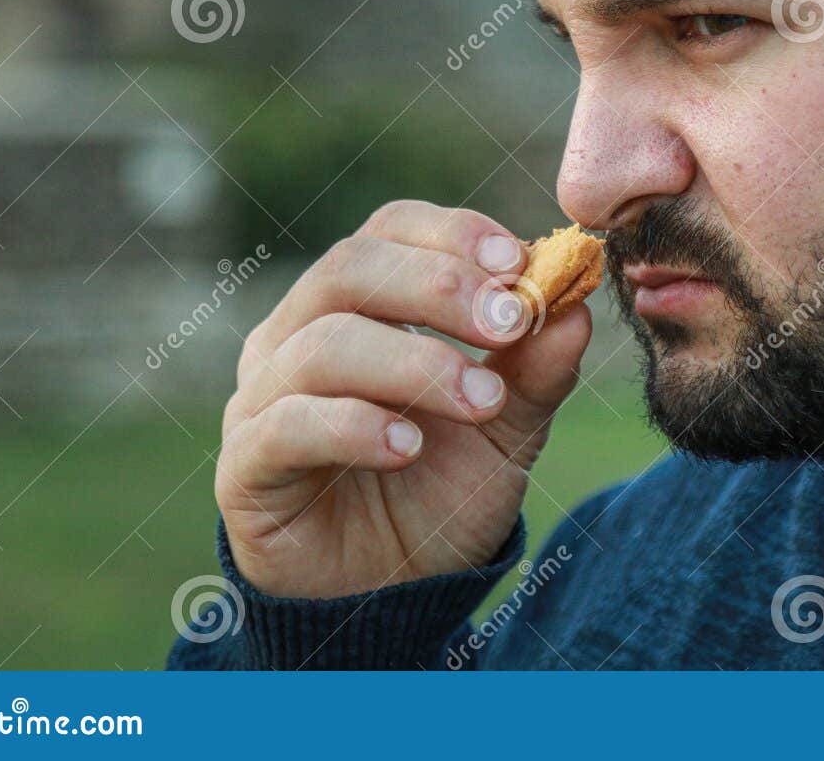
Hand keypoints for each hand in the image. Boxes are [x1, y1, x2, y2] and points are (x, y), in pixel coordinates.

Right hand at [214, 200, 590, 597]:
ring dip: (415, 363)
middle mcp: (297, 335)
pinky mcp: (246, 467)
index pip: (390, 230)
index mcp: (357, 303)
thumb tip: (576, 305)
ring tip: (482, 400)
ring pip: (323, 344)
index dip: (451, 234)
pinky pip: (287, 426)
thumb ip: (537, 367)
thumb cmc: (441, 487)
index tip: (517, 261)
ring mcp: (263, 398)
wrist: (396, 593)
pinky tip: (409, 448)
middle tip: (509, 322)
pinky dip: (355, 426)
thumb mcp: (507, 426)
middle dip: (438, 287)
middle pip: (349, 268)